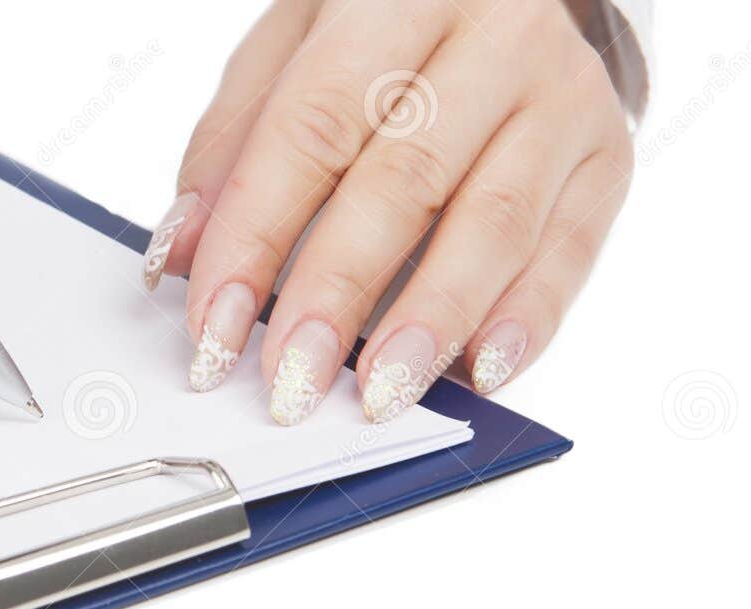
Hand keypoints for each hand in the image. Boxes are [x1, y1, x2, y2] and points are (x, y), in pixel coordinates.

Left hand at [142, 0, 633, 423]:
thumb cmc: (381, 32)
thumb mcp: (288, 52)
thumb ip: (232, 146)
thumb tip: (182, 256)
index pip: (311, 127)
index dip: (254, 237)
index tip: (215, 329)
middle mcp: (493, 34)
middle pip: (404, 180)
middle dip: (336, 295)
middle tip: (290, 381)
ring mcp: (562, 94)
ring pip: (495, 223)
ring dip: (430, 323)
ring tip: (377, 394)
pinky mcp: (606, 156)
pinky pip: (569, 250)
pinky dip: (525, 321)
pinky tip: (480, 373)